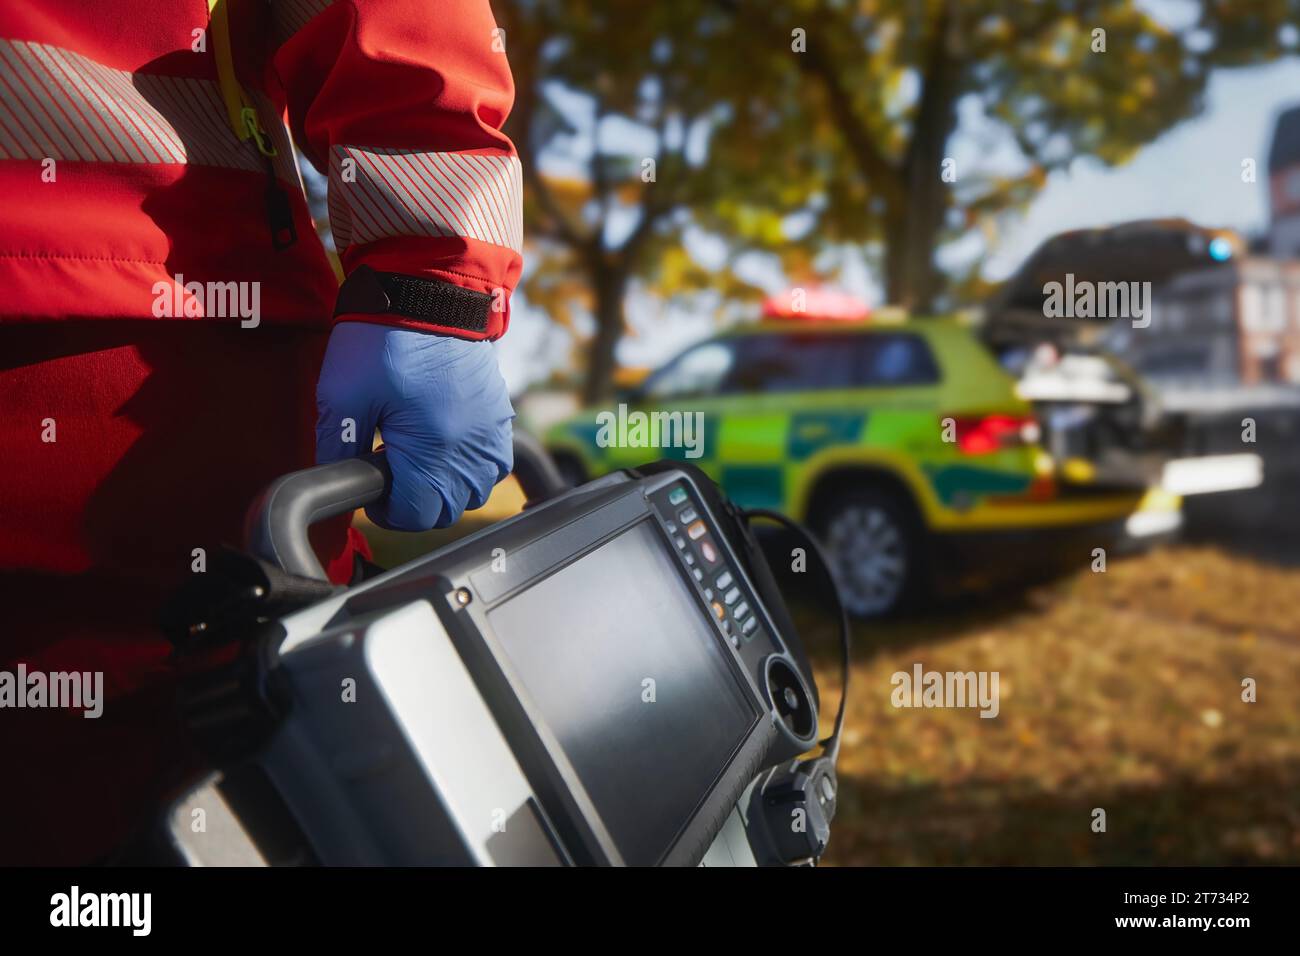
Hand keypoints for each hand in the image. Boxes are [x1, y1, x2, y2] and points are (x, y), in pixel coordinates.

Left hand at [315, 322, 514, 530]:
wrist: (428, 292)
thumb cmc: (383, 339)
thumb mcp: (342, 395)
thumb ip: (337, 450)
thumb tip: (338, 485)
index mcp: (433, 448)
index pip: (416, 514)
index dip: (387, 510)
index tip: (373, 486)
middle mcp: (470, 448)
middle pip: (447, 509)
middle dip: (416, 501)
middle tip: (391, 470)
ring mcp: (490, 433)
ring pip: (474, 491)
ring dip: (445, 487)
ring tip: (418, 458)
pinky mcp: (499, 416)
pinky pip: (493, 464)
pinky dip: (471, 466)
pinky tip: (446, 444)